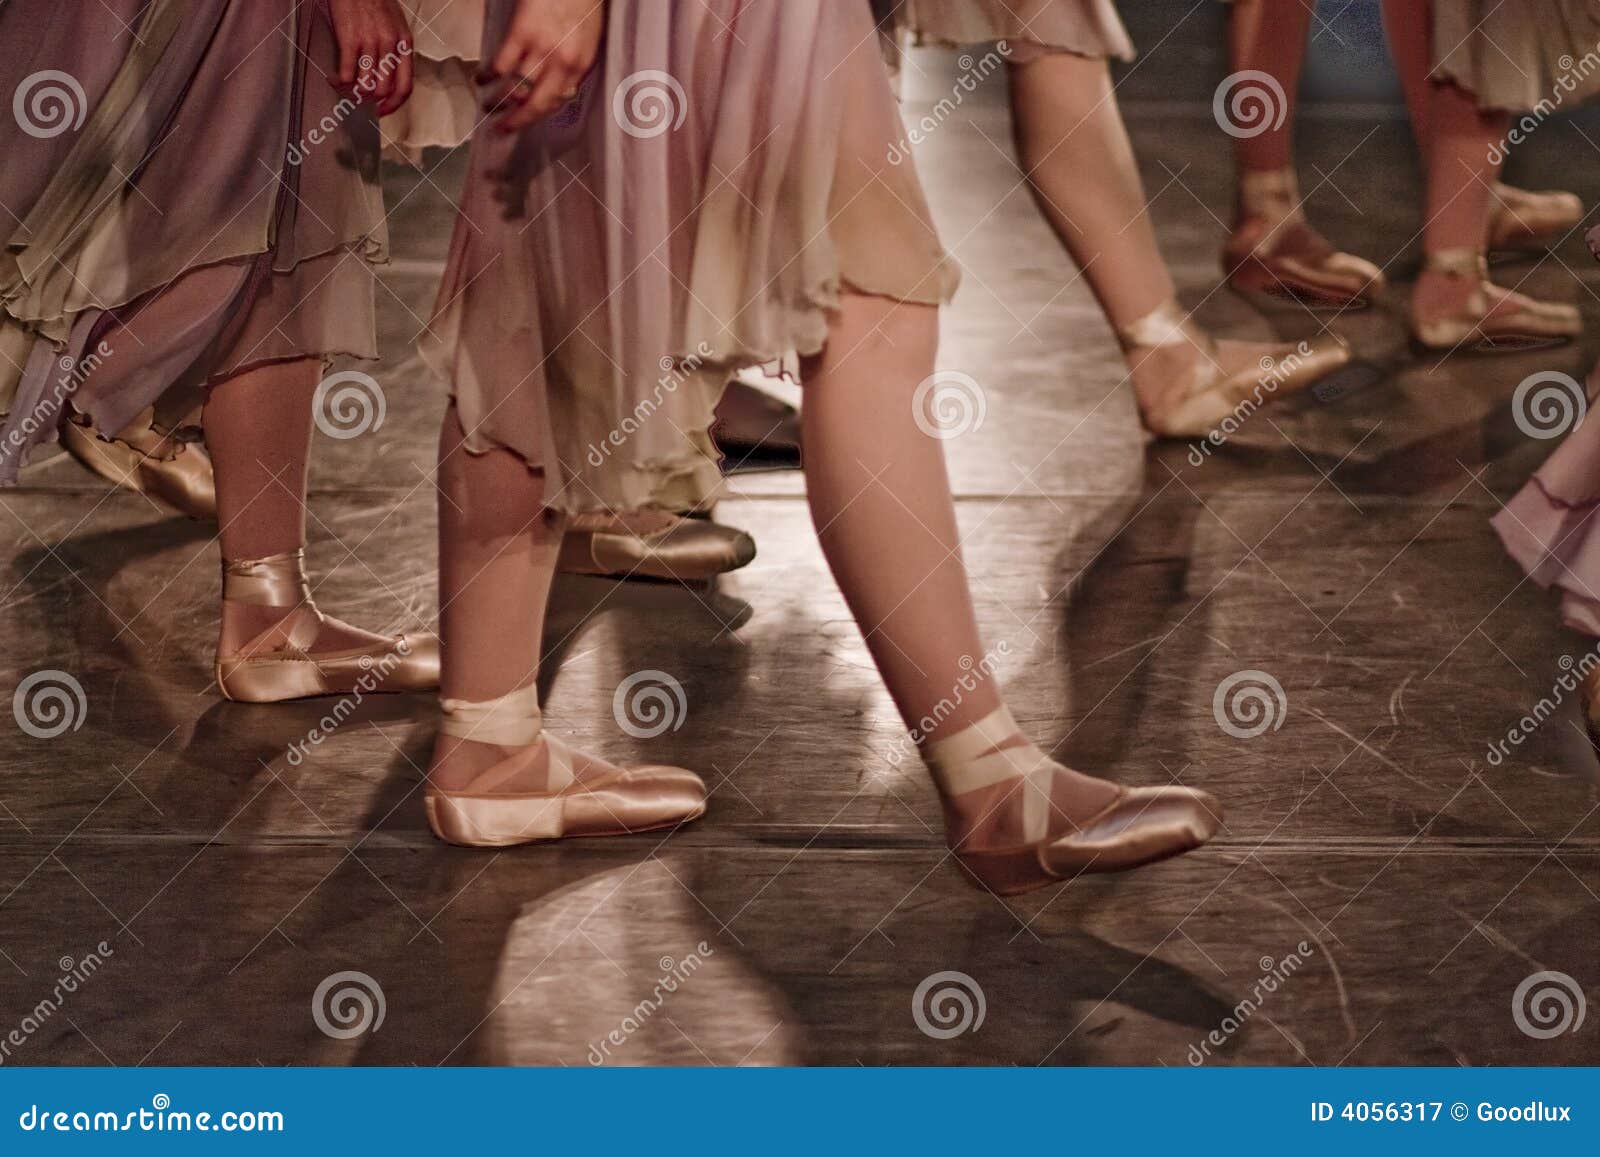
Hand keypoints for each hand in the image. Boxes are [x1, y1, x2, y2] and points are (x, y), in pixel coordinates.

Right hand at [324, 0, 414, 116]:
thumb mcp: (396, 24)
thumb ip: (396, 48)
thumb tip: (390, 74)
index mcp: (404, 44)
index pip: (405, 86)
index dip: (395, 104)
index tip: (384, 110)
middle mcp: (390, 46)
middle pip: (384, 90)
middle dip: (370, 100)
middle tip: (359, 97)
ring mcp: (370, 43)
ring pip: (365, 86)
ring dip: (353, 92)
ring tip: (345, 87)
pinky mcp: (350, 39)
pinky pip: (347, 73)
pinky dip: (339, 82)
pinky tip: (334, 79)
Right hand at [479, 0, 604, 132]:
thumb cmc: (581, 4)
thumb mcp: (586, 40)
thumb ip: (573, 65)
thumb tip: (557, 89)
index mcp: (581, 66)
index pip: (557, 102)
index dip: (537, 114)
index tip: (523, 119)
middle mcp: (563, 64)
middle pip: (536, 105)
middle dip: (516, 122)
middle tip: (501, 129)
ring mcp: (542, 49)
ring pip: (516, 89)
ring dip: (497, 101)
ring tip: (486, 106)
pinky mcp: (522, 33)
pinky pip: (501, 66)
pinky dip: (488, 76)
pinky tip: (480, 78)